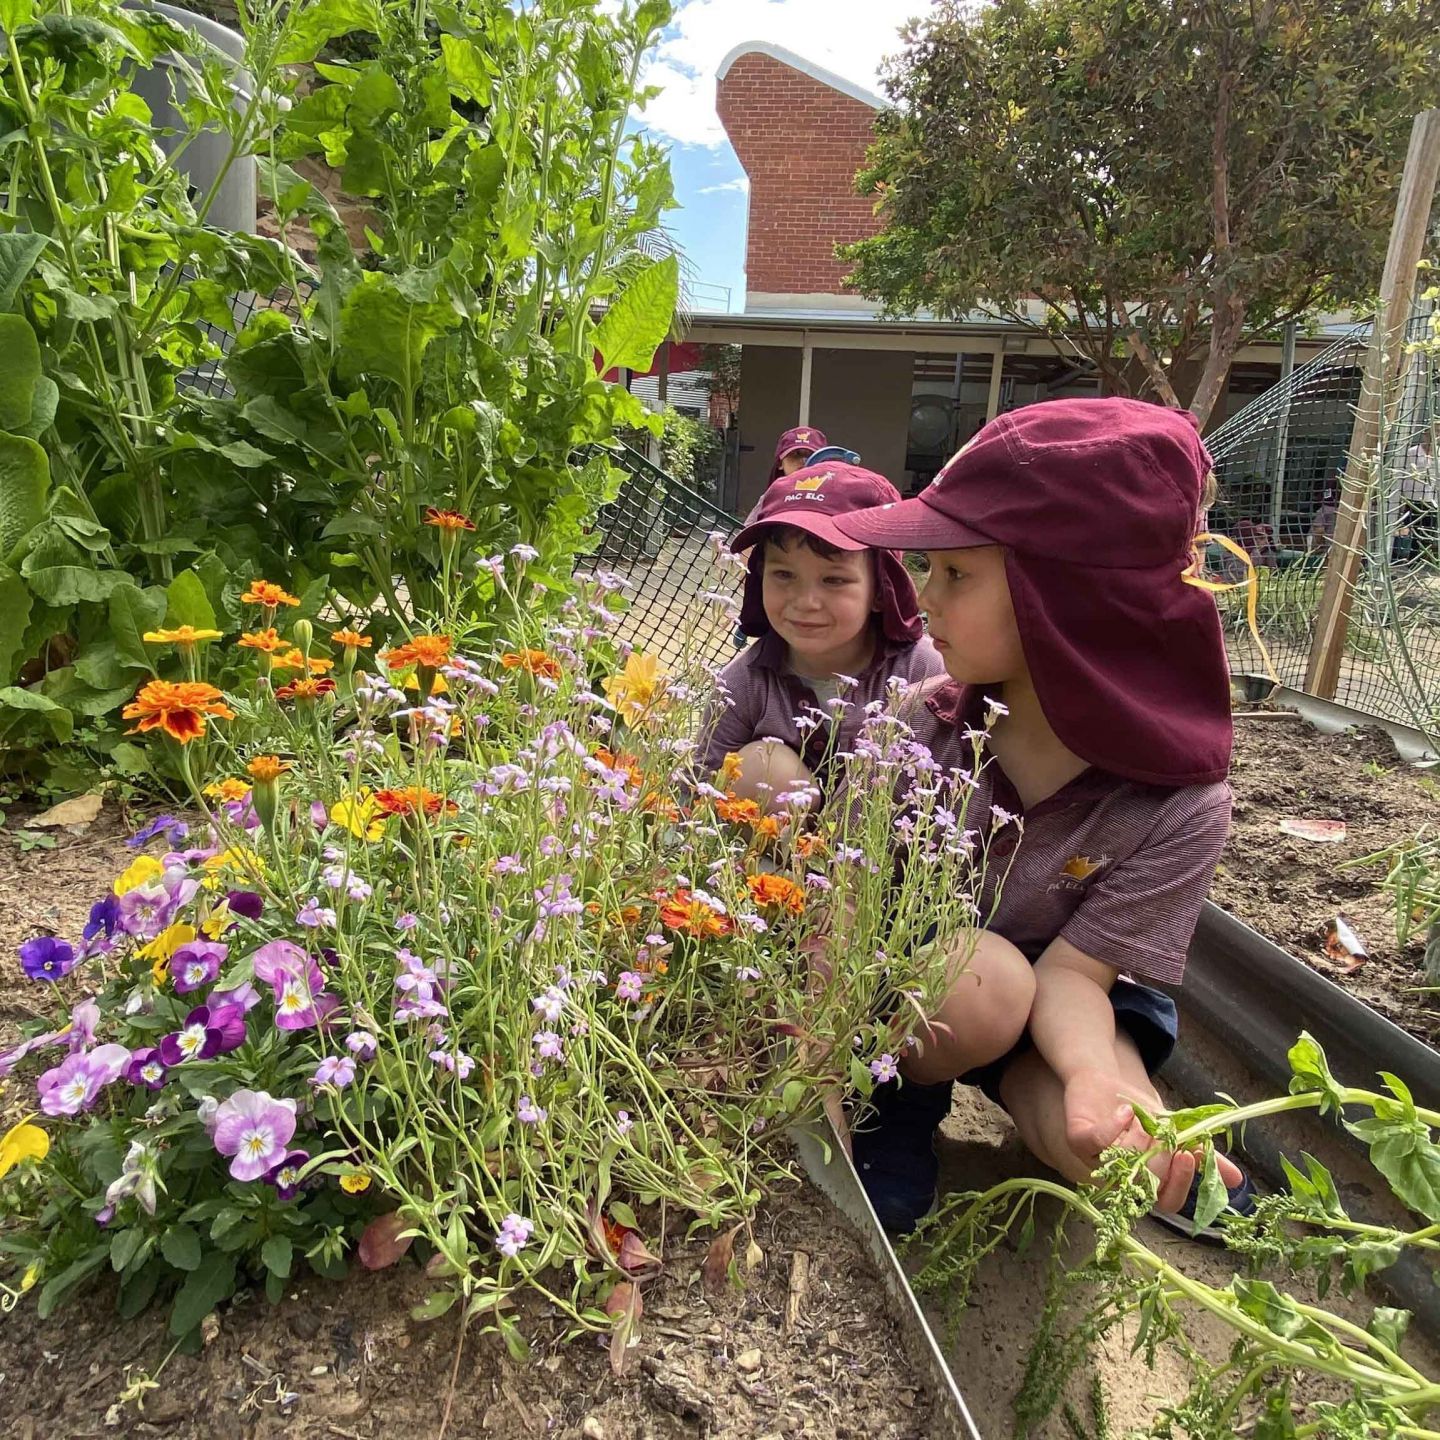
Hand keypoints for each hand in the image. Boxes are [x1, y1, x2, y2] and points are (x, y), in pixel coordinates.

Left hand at [1062, 1066, 1242, 1212]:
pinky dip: (1113, 1126)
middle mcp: (1120, 1179)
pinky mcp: (1078, 1140)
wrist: (1104, 1081)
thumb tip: (1237, 1179)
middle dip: (1160, 1153)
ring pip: (1125, 1163)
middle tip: (1164, 1131)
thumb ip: (1204, 1155)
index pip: (1167, 1202)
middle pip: (1147, 1182)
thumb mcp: (1175, 1133)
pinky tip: (1125, 1112)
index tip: (1189, 1156)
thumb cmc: (1140, 1115)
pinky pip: (1095, 1142)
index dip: (1180, 1184)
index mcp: (1146, 1182)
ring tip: (1144, 1117)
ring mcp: (1096, 1162)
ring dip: (1139, 1137)